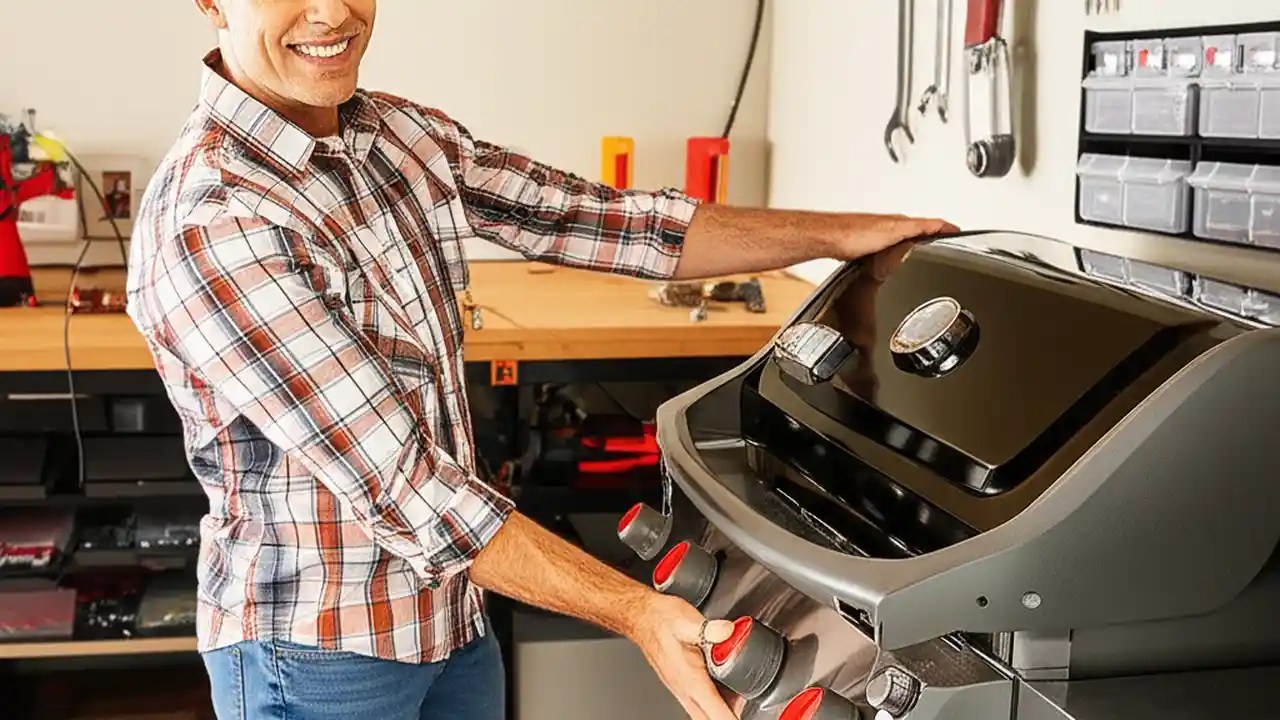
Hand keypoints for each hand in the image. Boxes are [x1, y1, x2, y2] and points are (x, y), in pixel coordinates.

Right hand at [630, 593, 737, 719]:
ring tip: (739, 693)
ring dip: (721, 709)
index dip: (731, 718)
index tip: (741, 713)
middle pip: (711, 719)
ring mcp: (683, 689)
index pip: (716, 714)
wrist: (643, 617)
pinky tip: (725, 685)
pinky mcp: (682, 684)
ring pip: (705, 714)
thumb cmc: (661, 620)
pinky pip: (700, 703)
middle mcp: (686, 690)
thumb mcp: (688, 621)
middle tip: (744, 700)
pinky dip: (715, 701)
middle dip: (729, 715)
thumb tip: (729, 632)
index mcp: (691, 680)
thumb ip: (711, 629)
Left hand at [833, 214, 958, 259]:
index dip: (947, 229)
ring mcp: (878, 235)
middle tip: (946, 242)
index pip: (931, 224)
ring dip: (916, 244)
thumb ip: (918, 228)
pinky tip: (895, 259)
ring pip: (903, 238)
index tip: (959, 232)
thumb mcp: (894, 231)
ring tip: (926, 253)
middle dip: (933, 236)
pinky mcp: (866, 245)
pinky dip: (898, 251)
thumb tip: (940, 225)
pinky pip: (889, 246)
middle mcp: (890, 226)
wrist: (829, 239)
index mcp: (900, 223)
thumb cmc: (853, 235)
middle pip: (919, 230)